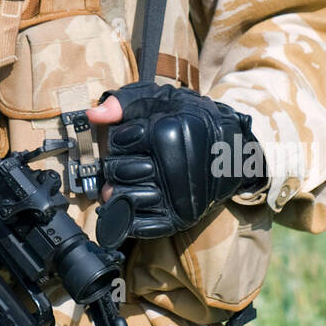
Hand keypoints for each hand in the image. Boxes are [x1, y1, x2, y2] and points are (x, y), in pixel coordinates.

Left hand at [88, 83, 266, 243]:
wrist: (232, 147)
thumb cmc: (191, 118)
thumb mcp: (161, 99)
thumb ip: (125, 103)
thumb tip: (94, 115)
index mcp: (166, 134)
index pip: (117, 143)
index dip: (119, 140)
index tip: (130, 138)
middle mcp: (173, 166)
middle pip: (119, 173)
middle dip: (116, 167)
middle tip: (125, 163)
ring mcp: (178, 195)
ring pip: (126, 199)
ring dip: (120, 193)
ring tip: (127, 184)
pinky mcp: (182, 217)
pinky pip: (143, 226)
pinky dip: (128, 220)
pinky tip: (127, 208)